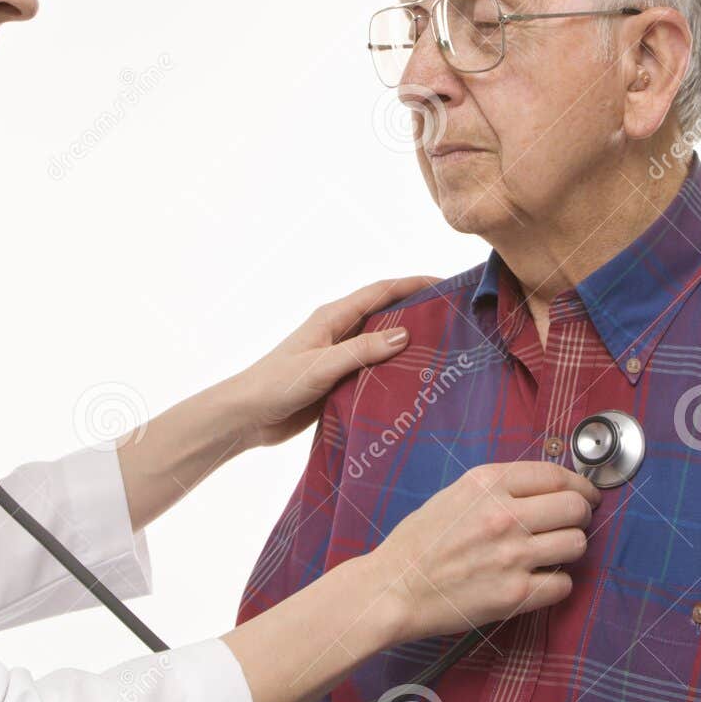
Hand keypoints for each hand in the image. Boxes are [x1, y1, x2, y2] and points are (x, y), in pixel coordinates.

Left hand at [228, 275, 439, 449]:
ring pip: (381, 344)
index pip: (380, 292)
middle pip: (385, 315)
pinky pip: (373, 370)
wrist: (246, 417)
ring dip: (408, 345)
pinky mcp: (339, 380)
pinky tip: (416, 382)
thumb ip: (360, 351)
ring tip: (445, 350)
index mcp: (332, 317)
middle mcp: (338, 332)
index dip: (413, 284)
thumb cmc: (275, 385)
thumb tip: (405, 334)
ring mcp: (339, 356)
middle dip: (418, 312)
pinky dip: (393, 371)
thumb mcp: (320, 366)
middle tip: (455, 319)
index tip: (446, 284)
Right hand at [362, 460, 600, 645]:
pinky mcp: (516, 594)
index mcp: (487, 483)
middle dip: (580, 515)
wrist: (395, 588)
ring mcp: (512, 555)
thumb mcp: (456, 494)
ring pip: (577, 544)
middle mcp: (504, 515)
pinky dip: (555, 583)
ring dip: (569, 548)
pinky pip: (563, 584)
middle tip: (572, 523)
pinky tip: (537, 580)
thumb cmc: (420, 542)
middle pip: (575, 508)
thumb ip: (500, 488)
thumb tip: (548, 489)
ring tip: (551, 552)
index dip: (580, 485)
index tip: (585, 495)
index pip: (556, 475)